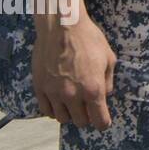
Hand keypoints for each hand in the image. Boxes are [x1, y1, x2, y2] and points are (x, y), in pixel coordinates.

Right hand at [33, 9, 115, 129]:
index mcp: (93, 89)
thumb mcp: (109, 58)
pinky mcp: (40, 88)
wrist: (62, 27)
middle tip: (89, 107)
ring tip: (74, 103)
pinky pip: (46, 110)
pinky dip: (54, 109)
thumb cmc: (89, 39)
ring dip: (70, 114)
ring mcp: (54, 93)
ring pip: (62, 118)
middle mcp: (72, 96)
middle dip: (87, 117)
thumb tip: (105, 95)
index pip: (99, 121)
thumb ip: (108, 81)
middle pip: (80, 122)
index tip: (103, 119)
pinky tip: (59, 101)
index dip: (103, 122)